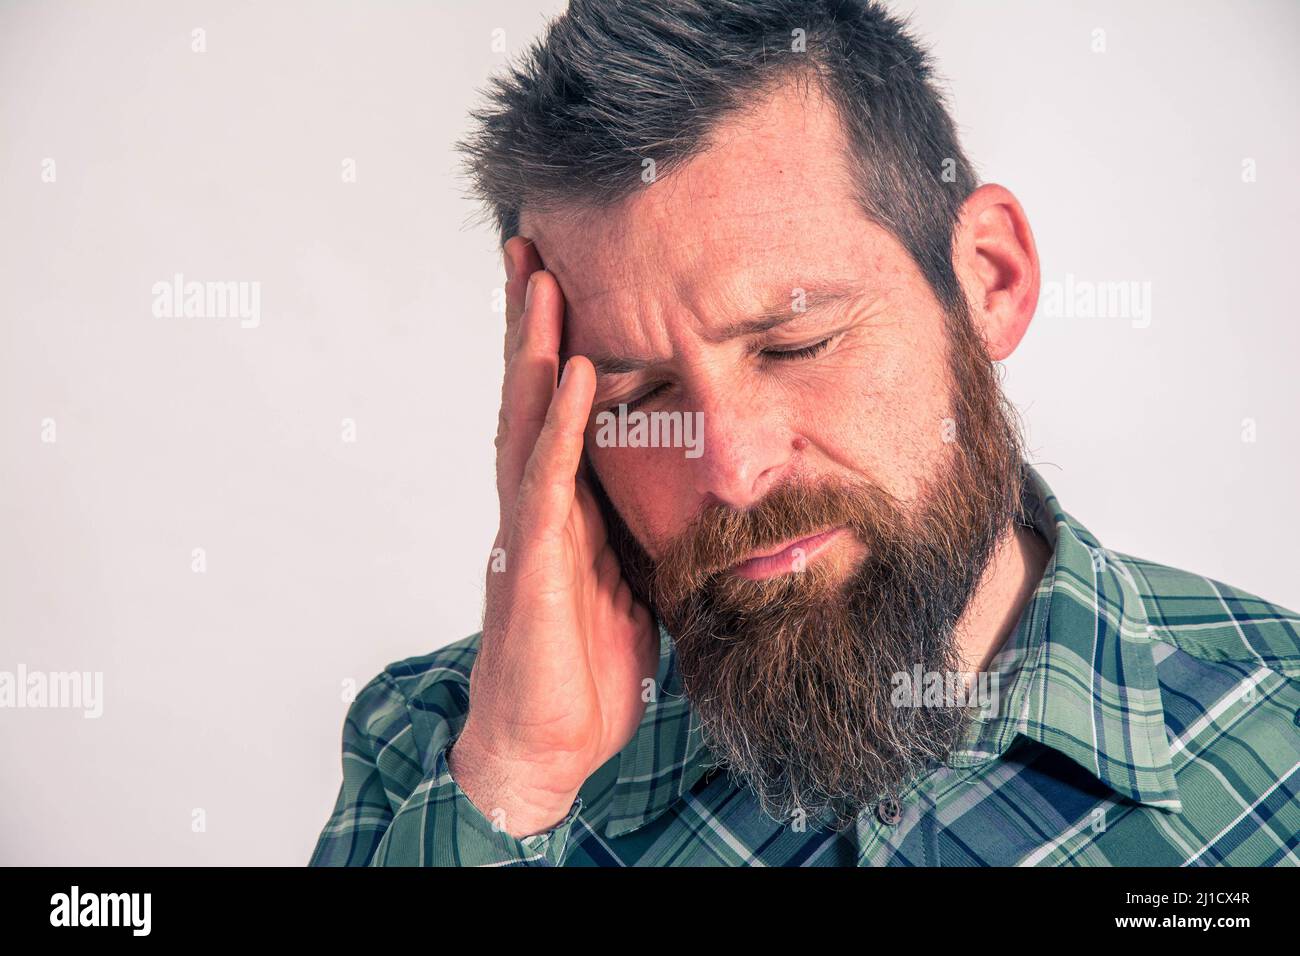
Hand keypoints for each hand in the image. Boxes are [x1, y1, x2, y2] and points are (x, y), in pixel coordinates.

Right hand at [448, 236, 659, 837]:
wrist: (550, 747)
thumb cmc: (586, 666)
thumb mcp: (630, 582)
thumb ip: (642, 529)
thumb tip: (691, 496)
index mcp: (562, 507)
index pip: (557, 410)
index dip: (557, 344)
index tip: (566, 279)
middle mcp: (537, 505)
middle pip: (530, 396)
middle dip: (528, 322)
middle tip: (530, 245)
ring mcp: (529, 532)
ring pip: (527, 422)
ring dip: (534, 349)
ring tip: (539, 280)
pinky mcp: (533, 567)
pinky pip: (547, 486)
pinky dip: (560, 427)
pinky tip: (574, 375)